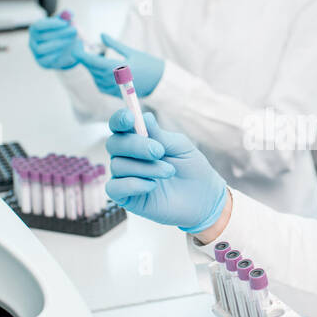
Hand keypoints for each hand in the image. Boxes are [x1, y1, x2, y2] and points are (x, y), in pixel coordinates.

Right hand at [28, 16, 81, 68]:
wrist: (62, 50)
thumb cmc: (60, 33)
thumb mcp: (63, 24)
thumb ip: (65, 17)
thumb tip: (70, 12)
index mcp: (34, 29)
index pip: (38, 25)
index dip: (52, 24)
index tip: (66, 23)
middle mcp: (32, 41)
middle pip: (43, 36)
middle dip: (60, 33)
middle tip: (74, 30)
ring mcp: (36, 53)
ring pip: (43, 49)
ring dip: (59, 44)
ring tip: (72, 40)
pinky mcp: (42, 62)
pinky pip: (47, 60)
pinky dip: (57, 55)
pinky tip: (68, 50)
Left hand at [82, 33, 164, 97]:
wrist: (159, 82)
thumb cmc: (147, 65)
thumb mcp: (131, 52)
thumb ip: (114, 44)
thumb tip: (102, 35)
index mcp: (114, 68)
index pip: (90, 61)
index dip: (80, 53)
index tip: (76, 46)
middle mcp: (111, 80)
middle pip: (90, 68)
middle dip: (86, 58)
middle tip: (87, 48)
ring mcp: (112, 88)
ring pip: (94, 76)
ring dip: (92, 67)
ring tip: (98, 58)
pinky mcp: (114, 94)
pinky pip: (99, 84)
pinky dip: (97, 76)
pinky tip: (102, 70)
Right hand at [105, 109, 226, 232]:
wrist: (203, 199)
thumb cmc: (192, 169)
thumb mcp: (181, 147)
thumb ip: (161, 135)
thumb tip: (144, 117)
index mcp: (139, 140)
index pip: (119, 126)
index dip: (120, 120)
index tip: (130, 118)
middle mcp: (128, 157)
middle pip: (114, 144)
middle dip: (135, 145)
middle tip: (159, 151)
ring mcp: (125, 178)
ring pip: (118, 165)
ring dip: (145, 167)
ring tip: (169, 172)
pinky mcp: (126, 198)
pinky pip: (114, 188)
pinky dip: (133, 184)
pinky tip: (152, 186)